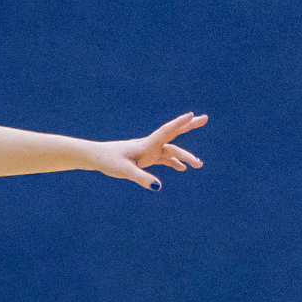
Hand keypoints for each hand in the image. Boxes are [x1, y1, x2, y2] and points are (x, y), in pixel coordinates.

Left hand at [90, 113, 205, 189]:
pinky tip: (182, 168)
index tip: (192, 115)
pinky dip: (173, 162)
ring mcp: (148, 151)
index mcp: (147, 145)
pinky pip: (163, 158)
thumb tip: (158, 187)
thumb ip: (142, 178)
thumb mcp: (125, 171)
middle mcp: (150, 145)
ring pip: (171, 150)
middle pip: (174, 134)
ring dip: (185, 156)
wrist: (96, 157)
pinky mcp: (145, 158)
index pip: (166, 131)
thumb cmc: (109, 161)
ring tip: (199, 164)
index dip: (180, 123)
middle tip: (205, 118)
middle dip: (189, 126)